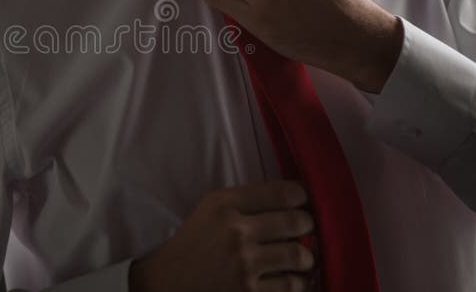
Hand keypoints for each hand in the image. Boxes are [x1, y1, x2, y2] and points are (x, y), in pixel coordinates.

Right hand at [128, 180, 314, 291]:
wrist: (168, 282)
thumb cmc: (195, 241)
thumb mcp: (211, 208)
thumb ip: (246, 200)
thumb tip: (294, 200)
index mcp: (225, 204)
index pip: (282, 192)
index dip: (301, 196)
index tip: (302, 202)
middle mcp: (235, 231)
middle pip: (297, 222)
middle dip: (308, 225)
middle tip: (305, 229)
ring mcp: (244, 265)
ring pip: (300, 256)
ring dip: (306, 257)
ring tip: (300, 258)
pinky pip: (292, 286)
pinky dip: (297, 282)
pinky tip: (291, 277)